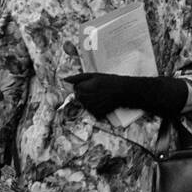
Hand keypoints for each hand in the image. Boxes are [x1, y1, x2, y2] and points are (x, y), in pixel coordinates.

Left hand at [64, 73, 188, 119]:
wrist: (127, 92)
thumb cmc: (111, 81)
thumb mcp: (94, 76)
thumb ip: (78, 78)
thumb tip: (63, 80)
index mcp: (84, 88)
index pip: (75, 88)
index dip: (83, 85)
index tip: (93, 83)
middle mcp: (86, 100)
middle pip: (79, 97)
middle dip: (86, 93)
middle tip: (99, 89)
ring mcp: (92, 108)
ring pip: (85, 105)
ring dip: (91, 100)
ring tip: (103, 95)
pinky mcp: (97, 115)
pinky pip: (93, 111)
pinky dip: (97, 107)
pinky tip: (105, 102)